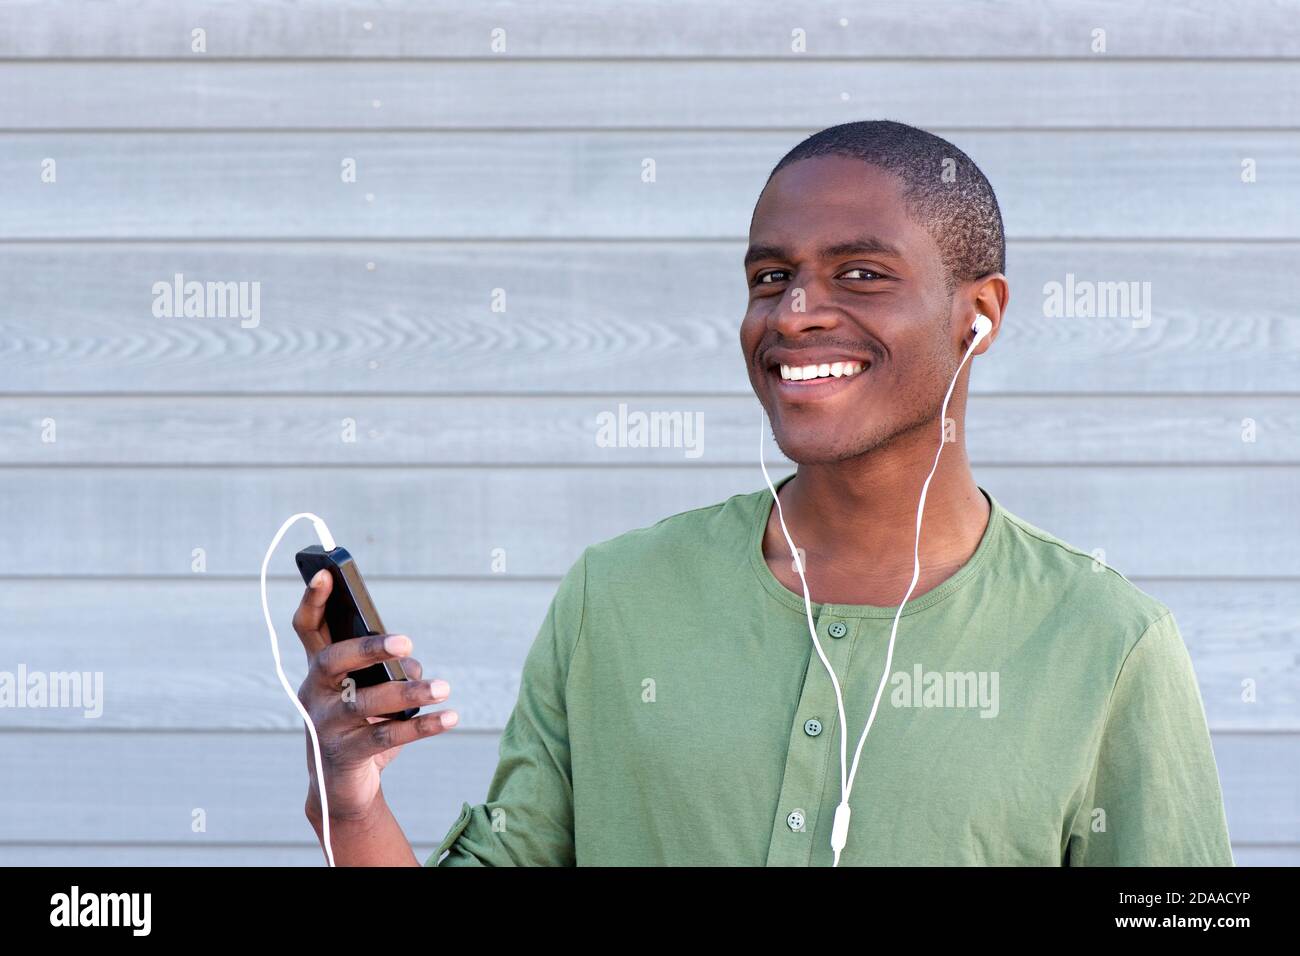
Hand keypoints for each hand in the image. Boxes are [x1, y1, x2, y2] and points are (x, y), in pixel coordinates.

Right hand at [292, 569, 457, 822]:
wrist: (340, 787)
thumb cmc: (358, 725)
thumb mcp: (366, 691)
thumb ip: (384, 668)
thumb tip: (412, 666)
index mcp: (319, 671)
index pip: (307, 629)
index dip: (313, 600)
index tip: (324, 574)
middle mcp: (314, 693)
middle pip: (332, 661)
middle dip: (367, 648)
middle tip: (405, 642)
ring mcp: (326, 725)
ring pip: (366, 702)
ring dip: (409, 693)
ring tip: (443, 687)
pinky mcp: (345, 755)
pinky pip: (387, 736)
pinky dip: (423, 726)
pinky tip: (450, 717)